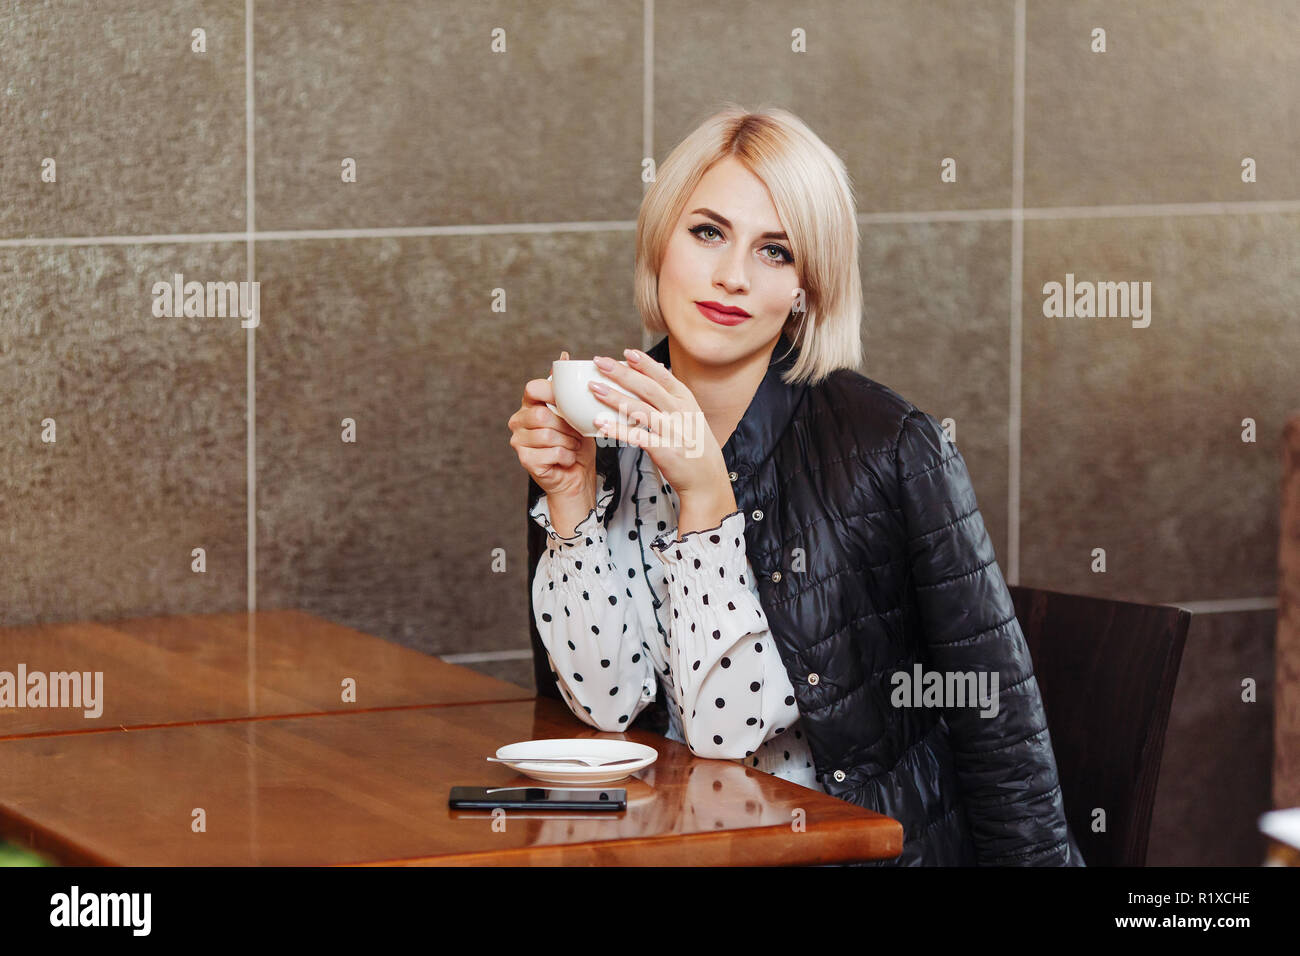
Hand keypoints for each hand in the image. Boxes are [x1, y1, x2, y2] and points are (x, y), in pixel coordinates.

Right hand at [508, 350, 596, 499]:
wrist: (577, 474)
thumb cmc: (576, 442)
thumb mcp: (576, 411)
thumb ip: (567, 387)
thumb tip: (564, 356)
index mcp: (529, 404)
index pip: (533, 388)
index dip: (552, 394)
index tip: (568, 405)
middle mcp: (519, 420)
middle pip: (541, 414)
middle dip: (566, 426)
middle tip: (575, 433)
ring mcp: (519, 441)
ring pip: (547, 434)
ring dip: (568, 442)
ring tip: (572, 446)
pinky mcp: (525, 459)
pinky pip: (552, 452)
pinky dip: (567, 456)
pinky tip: (567, 458)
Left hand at [587, 348, 730, 508]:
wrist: (706, 478)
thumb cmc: (695, 446)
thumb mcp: (691, 415)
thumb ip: (673, 394)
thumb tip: (658, 368)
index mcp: (686, 401)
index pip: (663, 376)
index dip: (644, 363)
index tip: (626, 352)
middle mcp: (680, 413)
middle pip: (648, 388)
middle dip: (622, 373)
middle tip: (601, 362)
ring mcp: (672, 432)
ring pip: (640, 409)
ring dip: (615, 398)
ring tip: (595, 389)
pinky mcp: (664, 450)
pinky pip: (636, 437)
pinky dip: (617, 429)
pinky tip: (601, 424)